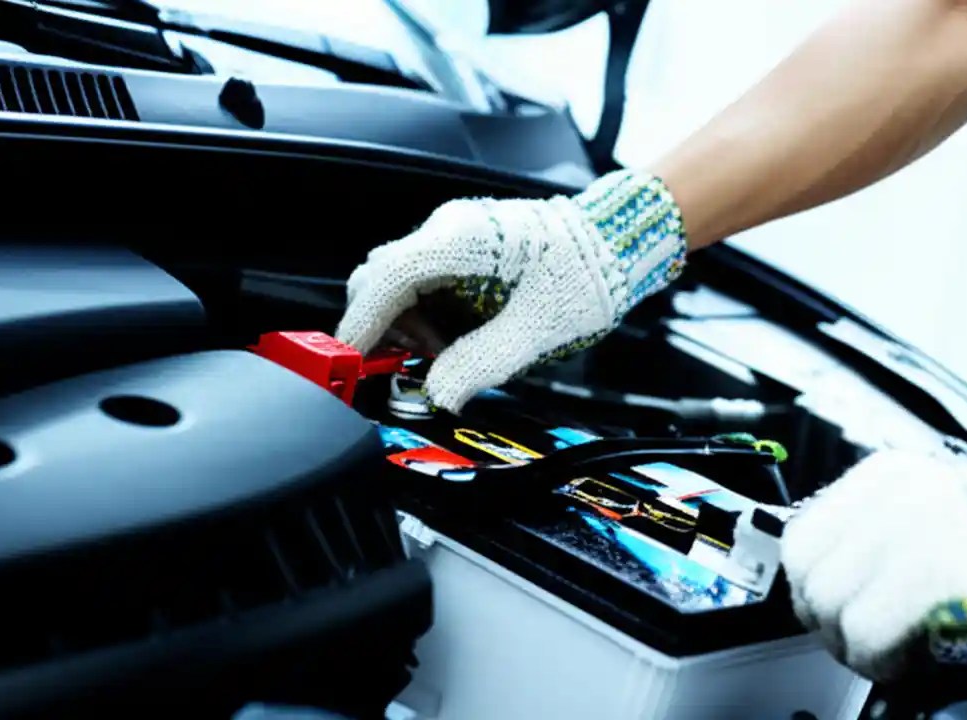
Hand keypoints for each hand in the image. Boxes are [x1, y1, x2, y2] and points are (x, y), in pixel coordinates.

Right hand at [334, 169, 687, 412]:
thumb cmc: (587, 275)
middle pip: (378, 278)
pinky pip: (417, 282)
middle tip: (419, 366)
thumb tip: (438, 396)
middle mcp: (447, 228)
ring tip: (451, 352)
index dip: (361, 324)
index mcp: (466, 239)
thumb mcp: (537, 331)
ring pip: (392, 282)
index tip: (349, 363)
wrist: (618, 242)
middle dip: (384, 328)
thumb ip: (481, 363)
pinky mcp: (456, 247)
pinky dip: (422, 315)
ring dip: (406, 324)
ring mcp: (449, 234)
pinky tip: (457, 334)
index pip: (387, 278)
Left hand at [782, 449, 966, 693]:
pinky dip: (879, 661)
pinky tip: (909, 662)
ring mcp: (922, 529)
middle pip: (808, 570)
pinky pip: (866, 632)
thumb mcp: (939, 523)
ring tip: (890, 655)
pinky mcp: (942, 575)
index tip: (826, 614)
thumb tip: (821, 581)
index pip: (804, 532)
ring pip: (830, 603)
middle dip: (826, 620)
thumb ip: (880, 536)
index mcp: (896, 475)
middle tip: (859, 645)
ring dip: (853, 645)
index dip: (809, 586)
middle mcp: (902, 492)